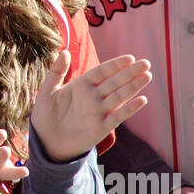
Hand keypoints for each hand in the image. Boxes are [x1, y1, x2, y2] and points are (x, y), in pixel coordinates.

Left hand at [30, 53, 150, 161]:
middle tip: (146, 63)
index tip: (129, 58)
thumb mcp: (47, 91)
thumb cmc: (45, 116)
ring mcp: (98, 112)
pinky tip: (141, 100)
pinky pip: (117, 117)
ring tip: (147, 76)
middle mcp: (93, 97)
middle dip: (130, 72)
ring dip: (133, 87)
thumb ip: (56, 71)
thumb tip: (64, 51)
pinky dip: (129, 109)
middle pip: (115, 82)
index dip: (115, 65)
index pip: (102, 72)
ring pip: (119, 96)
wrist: (45, 142)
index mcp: (82, 86)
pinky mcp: (101, 128)